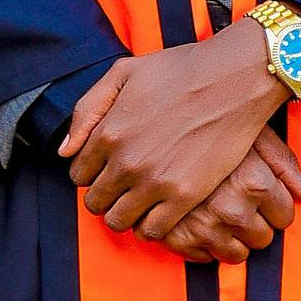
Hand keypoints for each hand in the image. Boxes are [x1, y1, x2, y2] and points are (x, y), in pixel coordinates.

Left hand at [61, 20, 289, 238]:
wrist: (234, 79)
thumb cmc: (181, 70)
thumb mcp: (123, 72)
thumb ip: (88, 110)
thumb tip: (65, 149)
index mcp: (108, 132)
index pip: (78, 174)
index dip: (91, 173)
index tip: (107, 169)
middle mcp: (126, 162)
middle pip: (96, 202)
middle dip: (105, 197)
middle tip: (123, 188)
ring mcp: (155, 182)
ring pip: (119, 221)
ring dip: (125, 214)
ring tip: (139, 202)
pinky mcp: (185, 196)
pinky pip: (153, 231)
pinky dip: (151, 226)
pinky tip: (160, 210)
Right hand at [166, 126, 300, 262]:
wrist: (154, 123)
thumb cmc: (211, 124)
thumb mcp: (253, 133)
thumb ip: (285, 165)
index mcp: (254, 183)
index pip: (285, 217)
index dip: (275, 204)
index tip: (260, 192)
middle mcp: (231, 209)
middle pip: (263, 239)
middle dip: (255, 222)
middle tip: (237, 199)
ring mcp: (202, 226)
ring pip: (237, 254)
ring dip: (232, 237)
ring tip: (219, 211)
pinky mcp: (176, 238)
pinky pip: (204, 258)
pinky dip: (203, 244)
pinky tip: (197, 219)